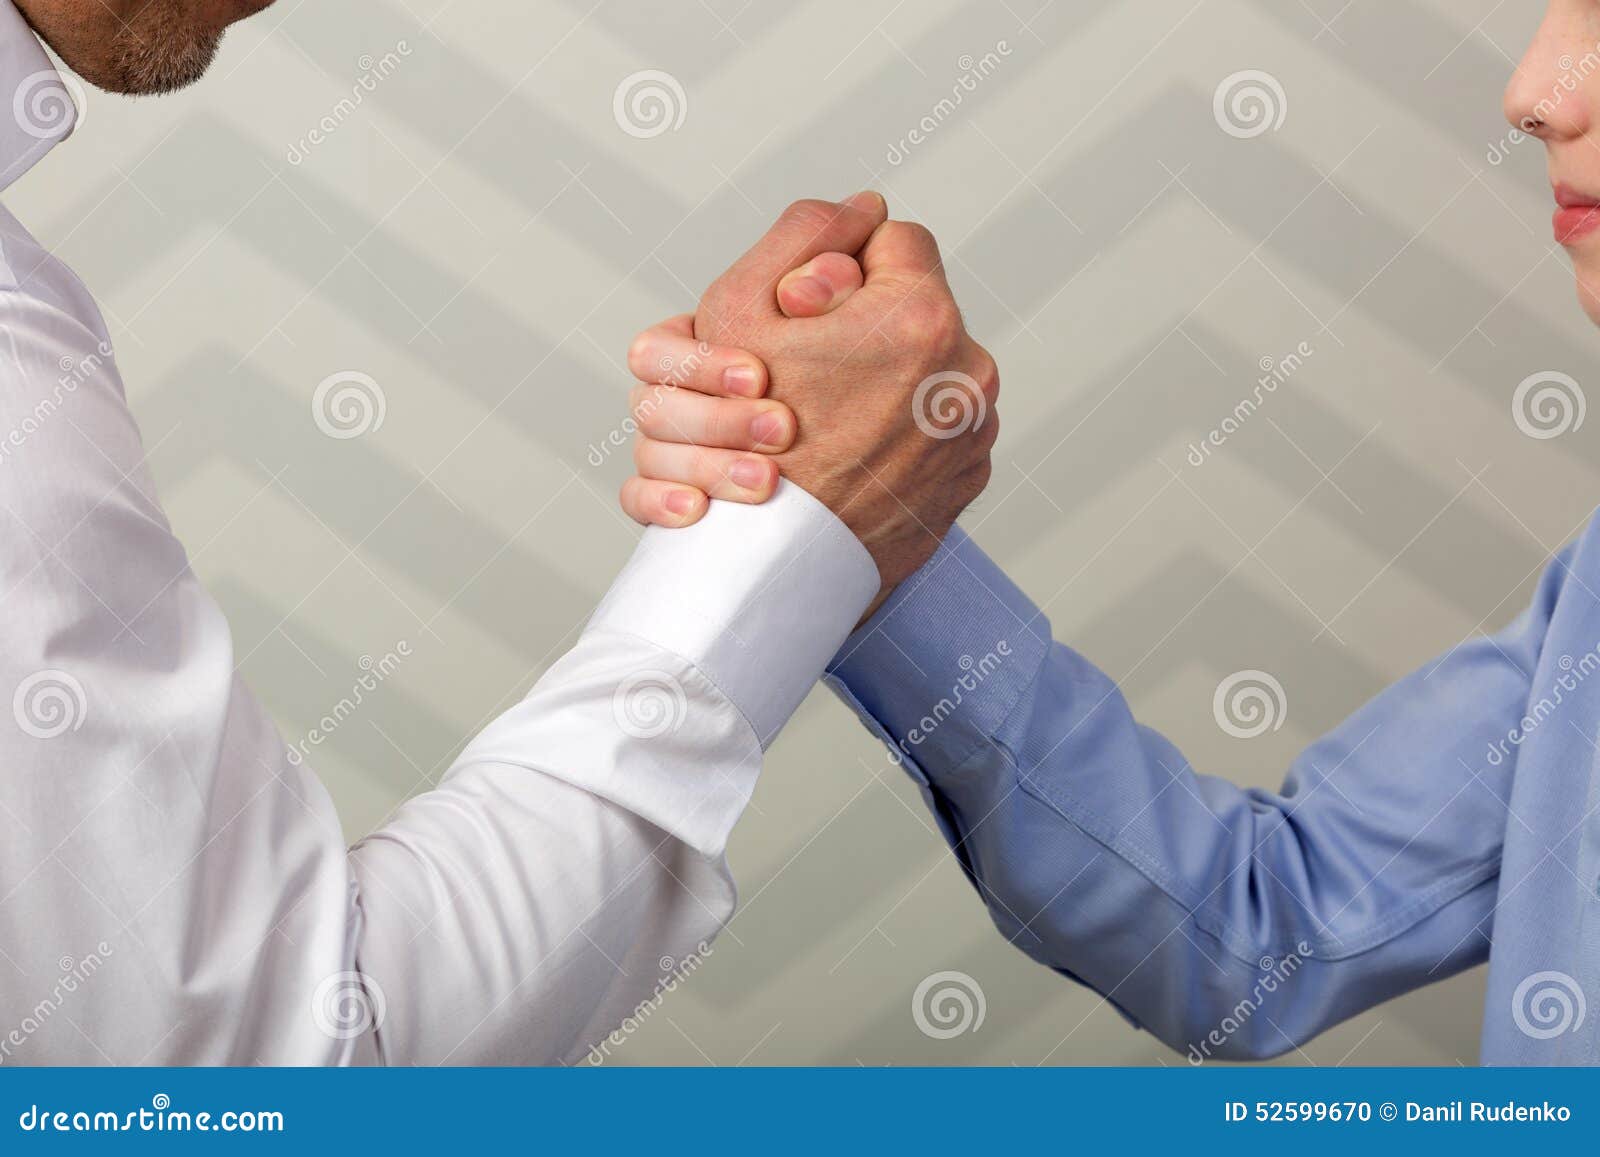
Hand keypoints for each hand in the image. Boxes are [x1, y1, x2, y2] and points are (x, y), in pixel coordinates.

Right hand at [620, 194, 998, 607]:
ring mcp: (975, 433)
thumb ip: (800, 235)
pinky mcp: (969, 481)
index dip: (836, 266)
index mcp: (920, 317)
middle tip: (808, 364)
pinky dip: (897, 434)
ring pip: (925, 370)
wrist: (778, 571)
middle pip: (910, 308)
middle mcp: (967, 372)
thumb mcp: (736, 312)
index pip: (892, 239)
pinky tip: (850, 456)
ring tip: (824, 418)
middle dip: (860, 326)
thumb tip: (863, 206)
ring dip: (881, 380)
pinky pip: (936, 429)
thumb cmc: (744, 443)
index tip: (804, 304)